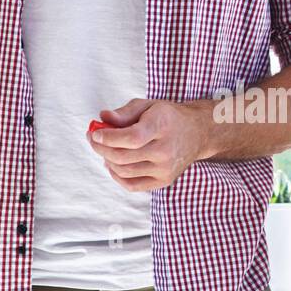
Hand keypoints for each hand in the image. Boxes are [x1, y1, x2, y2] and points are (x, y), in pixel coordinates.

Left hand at [86, 97, 204, 191]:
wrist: (198, 133)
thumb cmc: (169, 117)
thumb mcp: (148, 105)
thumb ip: (124, 112)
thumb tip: (103, 118)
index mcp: (162, 126)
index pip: (131, 138)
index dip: (108, 138)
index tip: (95, 133)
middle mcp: (165, 150)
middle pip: (123, 156)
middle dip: (101, 148)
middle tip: (93, 139)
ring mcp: (165, 169)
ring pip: (124, 171)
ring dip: (107, 160)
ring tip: (103, 150)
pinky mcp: (164, 181)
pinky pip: (132, 185)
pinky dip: (117, 176)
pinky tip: (112, 164)